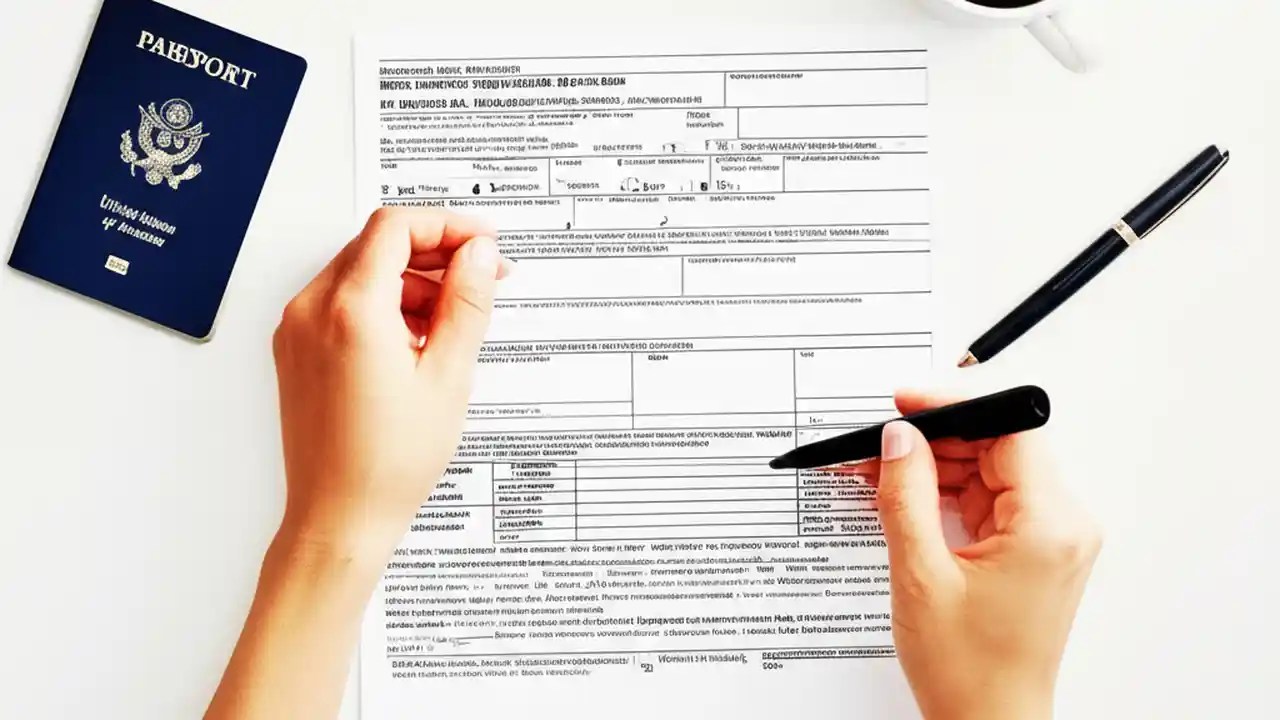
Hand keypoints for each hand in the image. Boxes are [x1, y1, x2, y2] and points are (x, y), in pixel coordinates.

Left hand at [206, 208, 507, 719]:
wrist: (338, 518)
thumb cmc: (388, 463)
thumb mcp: (448, 376)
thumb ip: (467, 303)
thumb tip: (479, 255)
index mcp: (351, 310)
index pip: (396, 228)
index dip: (447, 225)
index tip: (482, 242)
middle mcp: (312, 311)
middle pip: (376, 245)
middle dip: (434, 253)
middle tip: (482, 276)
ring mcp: (297, 331)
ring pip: (360, 273)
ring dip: (410, 281)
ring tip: (455, 318)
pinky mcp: (295, 351)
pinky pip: (341, 303)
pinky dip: (382, 305)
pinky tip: (418, 339)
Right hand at [866, 390, 1101, 719]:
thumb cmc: (968, 672)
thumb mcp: (921, 575)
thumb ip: (906, 495)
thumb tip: (899, 440)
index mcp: (1049, 526)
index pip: (1010, 429)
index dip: (954, 406)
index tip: (907, 403)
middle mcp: (1064, 526)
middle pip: (999, 447)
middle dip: (935, 441)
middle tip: (879, 445)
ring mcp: (1052, 537)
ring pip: (991, 472)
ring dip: (937, 468)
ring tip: (881, 475)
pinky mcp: (1035, 549)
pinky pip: (991, 500)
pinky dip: (949, 495)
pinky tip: (908, 498)